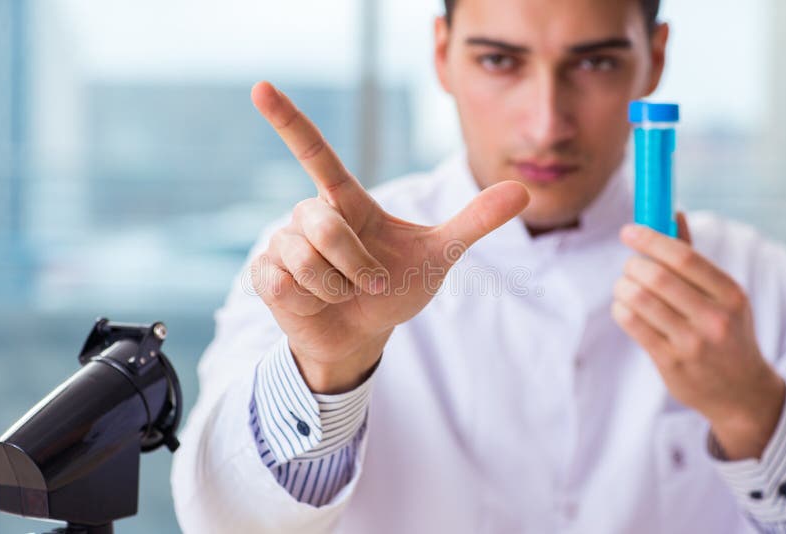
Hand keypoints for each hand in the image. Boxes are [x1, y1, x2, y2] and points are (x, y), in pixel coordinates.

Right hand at [249, 82, 529, 393]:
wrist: (364, 333)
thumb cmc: (396, 286)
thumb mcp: (437, 254)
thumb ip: (473, 221)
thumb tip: (524, 190)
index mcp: (347, 201)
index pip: (316, 154)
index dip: (289, 122)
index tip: (261, 87)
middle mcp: (310, 215)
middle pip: (322, 224)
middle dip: (356, 264)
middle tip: (372, 282)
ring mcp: (283, 244)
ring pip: (303, 257)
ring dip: (337, 287)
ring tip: (343, 293)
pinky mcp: (266, 276)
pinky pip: (284, 283)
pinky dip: (311, 301)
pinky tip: (314, 303)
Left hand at [612, 213, 785, 459]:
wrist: (740, 391)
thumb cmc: (725, 331)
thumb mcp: (722, 295)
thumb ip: (693, 257)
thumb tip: (671, 212)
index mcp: (729, 294)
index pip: (684, 257)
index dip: (650, 239)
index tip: (629, 231)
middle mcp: (714, 317)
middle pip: (656, 277)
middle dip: (633, 265)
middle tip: (629, 266)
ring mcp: (692, 342)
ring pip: (639, 299)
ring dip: (623, 287)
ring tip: (625, 288)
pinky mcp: (671, 362)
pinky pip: (632, 324)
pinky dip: (621, 309)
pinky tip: (626, 308)